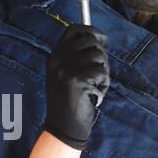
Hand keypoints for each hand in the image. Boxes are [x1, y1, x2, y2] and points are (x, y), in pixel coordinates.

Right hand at [43, 24, 109, 149]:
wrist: (63, 128)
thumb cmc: (71, 102)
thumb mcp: (65, 75)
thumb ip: (76, 57)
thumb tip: (98, 38)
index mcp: (54, 56)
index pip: (74, 30)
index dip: (91, 31)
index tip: (102, 39)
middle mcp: (58, 60)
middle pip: (90, 40)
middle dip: (101, 55)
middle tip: (98, 74)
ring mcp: (66, 70)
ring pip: (99, 56)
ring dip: (103, 73)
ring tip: (94, 87)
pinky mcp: (77, 81)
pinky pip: (102, 72)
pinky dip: (103, 85)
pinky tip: (94, 96)